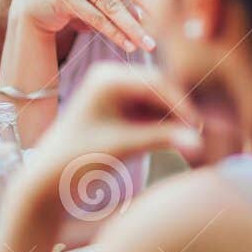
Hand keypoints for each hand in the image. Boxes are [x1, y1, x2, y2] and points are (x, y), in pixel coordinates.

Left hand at [30, 63, 203, 183]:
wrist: (50, 175)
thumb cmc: (80, 159)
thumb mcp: (124, 146)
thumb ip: (163, 139)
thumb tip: (200, 143)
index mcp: (106, 78)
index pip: (157, 83)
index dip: (181, 105)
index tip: (199, 130)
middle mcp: (110, 76)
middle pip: (161, 88)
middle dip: (180, 112)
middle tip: (199, 139)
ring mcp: (114, 90)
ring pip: (158, 100)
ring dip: (174, 119)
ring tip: (190, 145)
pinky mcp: (118, 105)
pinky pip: (150, 110)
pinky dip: (163, 124)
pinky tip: (176, 142)